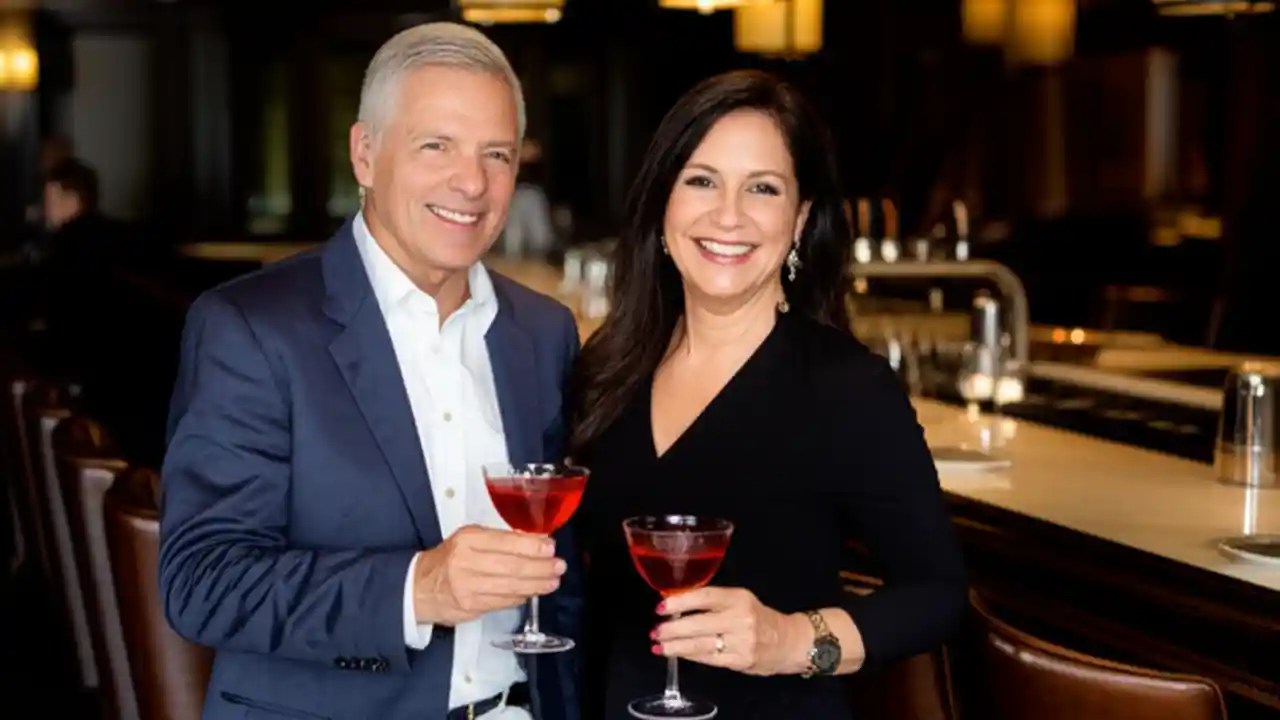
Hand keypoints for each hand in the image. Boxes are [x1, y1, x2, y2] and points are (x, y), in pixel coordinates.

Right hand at [412, 525, 565, 625]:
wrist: (419, 587)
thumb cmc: (449, 559)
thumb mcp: (471, 539)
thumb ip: (501, 540)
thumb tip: (537, 542)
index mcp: (467, 540)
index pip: (505, 542)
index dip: (531, 547)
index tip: (550, 548)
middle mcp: (466, 563)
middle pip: (511, 566)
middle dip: (540, 567)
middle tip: (558, 566)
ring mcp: (467, 588)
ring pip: (510, 587)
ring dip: (536, 585)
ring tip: (552, 581)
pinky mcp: (470, 607)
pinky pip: (503, 602)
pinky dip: (520, 597)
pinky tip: (532, 592)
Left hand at [652, 587, 811, 675]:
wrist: (788, 642)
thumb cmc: (758, 618)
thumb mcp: (740, 600)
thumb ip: (712, 601)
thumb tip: (676, 603)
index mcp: (738, 598)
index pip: (704, 596)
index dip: (680, 602)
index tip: (661, 606)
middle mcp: (740, 618)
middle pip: (698, 623)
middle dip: (672, 628)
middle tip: (655, 630)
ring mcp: (740, 642)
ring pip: (700, 644)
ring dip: (675, 646)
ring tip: (659, 645)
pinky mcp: (739, 661)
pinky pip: (708, 659)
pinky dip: (689, 656)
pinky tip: (676, 654)